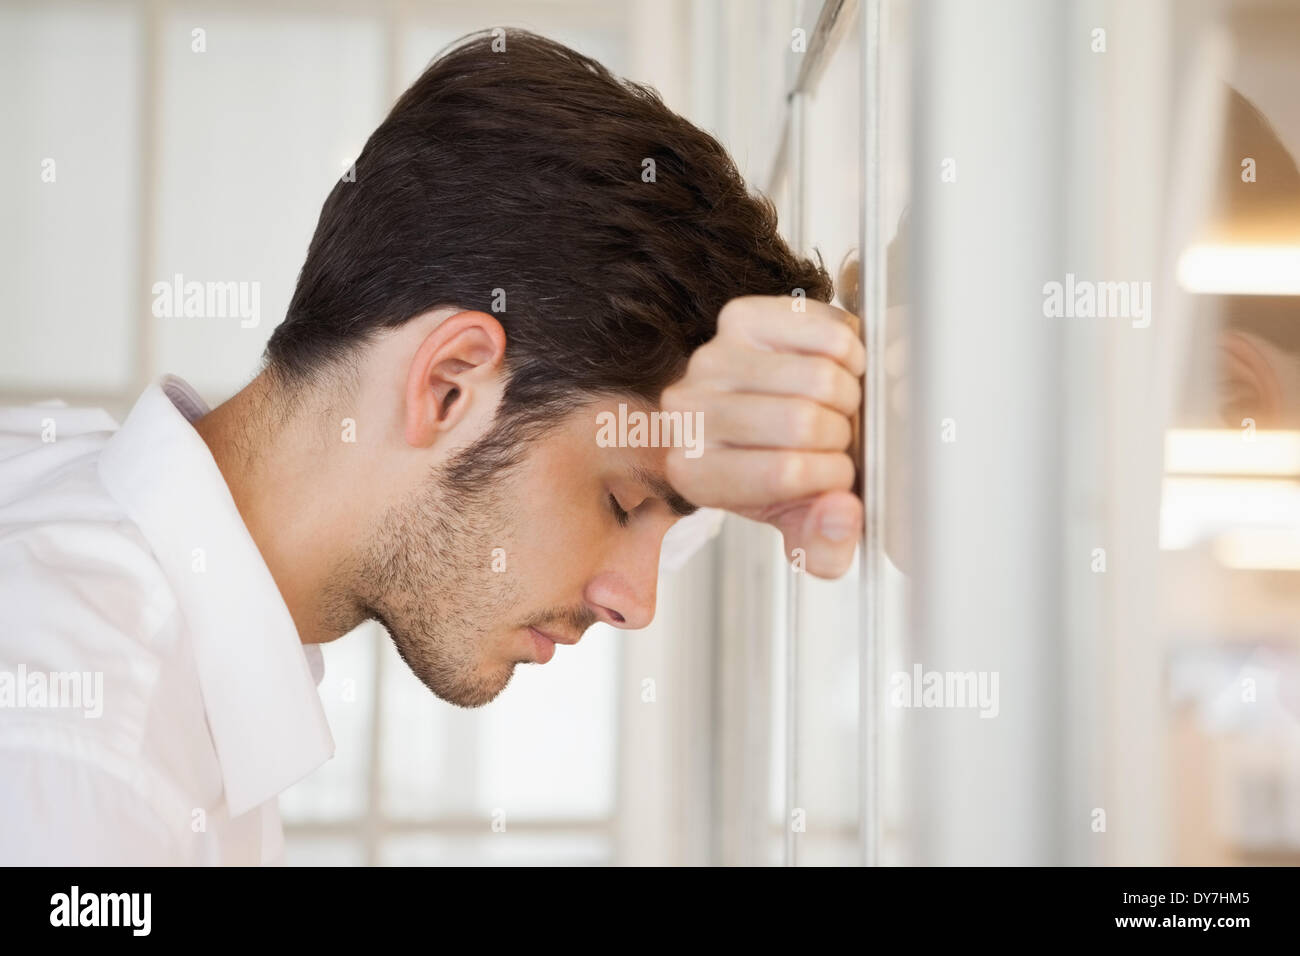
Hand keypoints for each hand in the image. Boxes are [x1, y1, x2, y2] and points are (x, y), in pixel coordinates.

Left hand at [661, 295, 863, 578]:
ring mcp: (711, 358)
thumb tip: (841, 514)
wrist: (772, 410)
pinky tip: (833, 371)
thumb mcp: (803, 525)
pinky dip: (850, 355)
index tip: (836, 475)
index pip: (786, 472)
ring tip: (833, 407)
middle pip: (804, 421)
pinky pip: (827, 333)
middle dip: (841, 435)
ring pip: (819, 376)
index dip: (832, 475)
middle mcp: (687, 412)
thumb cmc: (781, 468)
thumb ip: (825, 546)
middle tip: (835, 438)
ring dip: (848, 396)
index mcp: (694, 474)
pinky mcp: (740, 317)